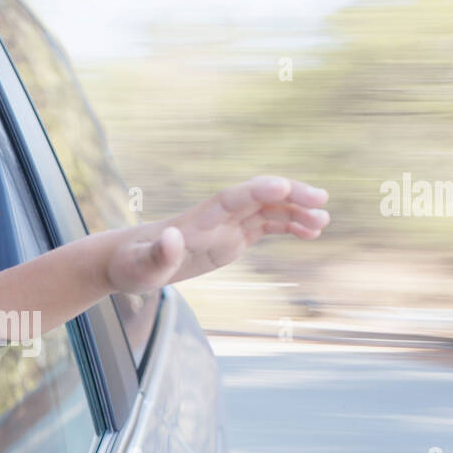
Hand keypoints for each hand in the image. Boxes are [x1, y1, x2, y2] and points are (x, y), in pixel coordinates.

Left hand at [105, 176, 329, 292]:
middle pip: (260, 198)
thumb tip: (173, 236)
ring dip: (296, 213)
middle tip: (321, 202)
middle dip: (290, 196)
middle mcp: (217, 217)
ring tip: (323, 223)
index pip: (234, 197)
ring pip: (268, 211)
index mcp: (198, 219)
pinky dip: (289, 227)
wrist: (129, 261)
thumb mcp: (142, 265)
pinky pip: (266, 227)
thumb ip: (160, 252)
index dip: (259, 190)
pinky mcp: (232, 238)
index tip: (285, 187)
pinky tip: (311, 233)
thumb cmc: (133, 263)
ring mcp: (227, 226)